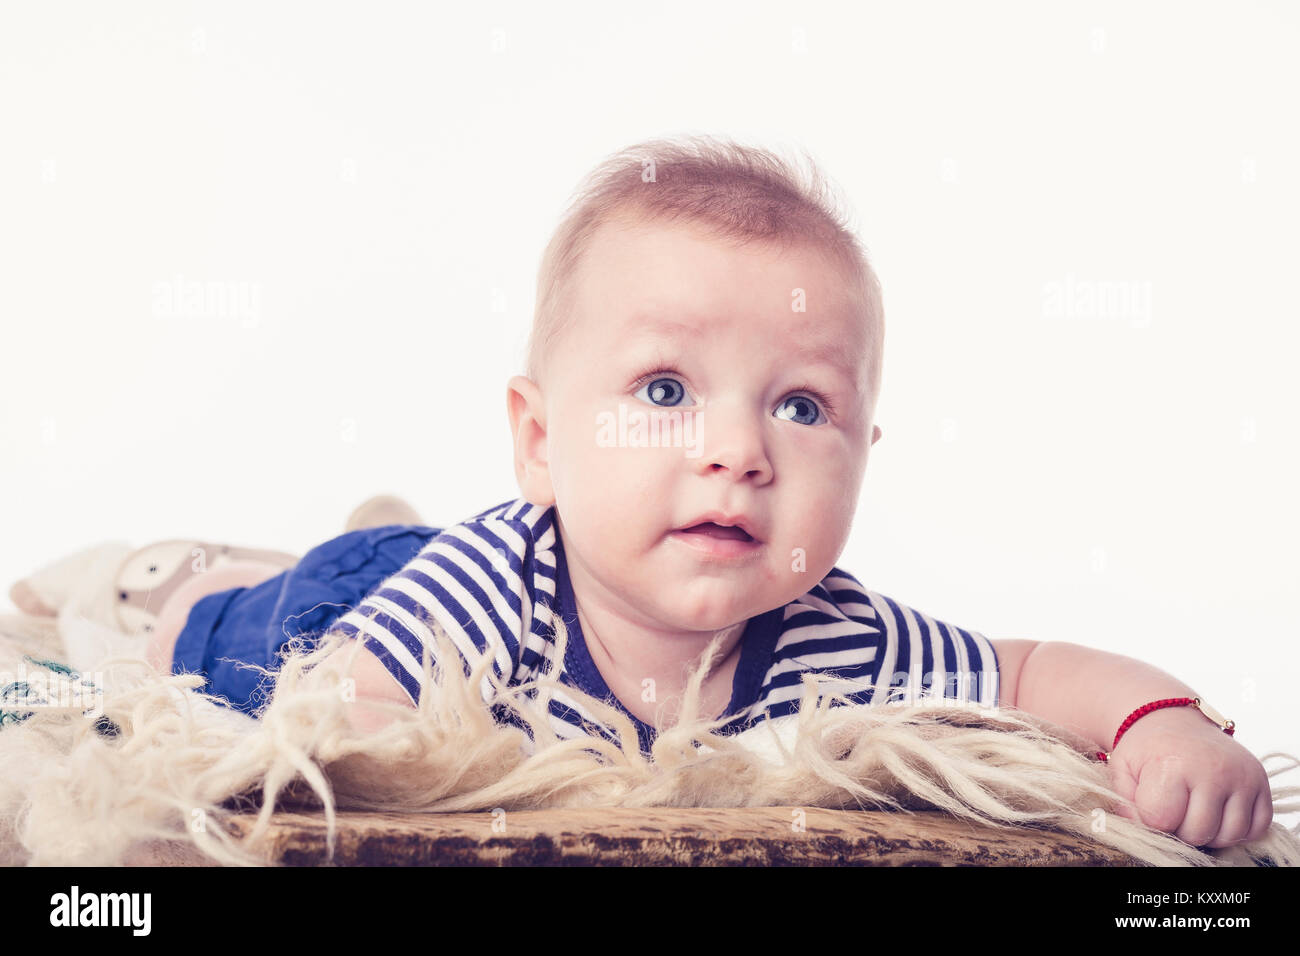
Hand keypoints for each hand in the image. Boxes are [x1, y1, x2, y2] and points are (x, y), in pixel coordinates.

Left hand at [1104, 706, 1272, 848]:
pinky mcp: (1261, 783)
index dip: (1153, 820)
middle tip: (1174, 809)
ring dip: (1210, 833)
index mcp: (1173, 764)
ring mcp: (1242, 776)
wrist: (1175, 720)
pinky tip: (1219, 812)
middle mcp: (1213, 770)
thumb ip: (1124, 803)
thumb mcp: (1123, 768)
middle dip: (1181, 830)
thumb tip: (1141, 832)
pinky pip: (1257, 827)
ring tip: (1195, 811)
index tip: (1151, 803)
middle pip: (1198, 833)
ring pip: (1229, 835)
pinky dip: (1237, 829)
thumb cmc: (1149, 749)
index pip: (1162, 820)